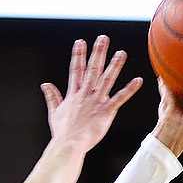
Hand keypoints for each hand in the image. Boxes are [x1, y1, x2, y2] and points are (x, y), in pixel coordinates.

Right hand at [41, 36, 143, 152]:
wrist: (69, 144)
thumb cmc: (62, 132)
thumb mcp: (55, 112)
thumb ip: (52, 97)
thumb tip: (45, 85)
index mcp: (74, 94)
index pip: (76, 70)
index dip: (78, 55)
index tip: (80, 42)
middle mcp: (85, 94)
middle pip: (92, 69)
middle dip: (98, 53)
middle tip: (103, 38)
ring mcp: (96, 102)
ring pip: (107, 79)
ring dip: (115, 65)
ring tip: (121, 53)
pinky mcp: (106, 112)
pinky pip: (120, 98)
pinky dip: (129, 89)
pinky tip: (138, 81)